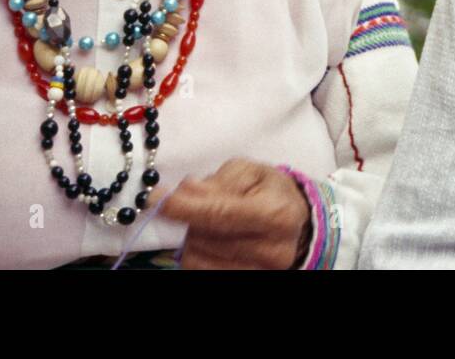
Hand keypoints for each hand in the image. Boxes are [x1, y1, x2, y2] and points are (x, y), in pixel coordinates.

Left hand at [150, 158, 312, 268]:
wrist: (298, 225)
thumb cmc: (272, 192)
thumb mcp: (251, 172)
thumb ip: (218, 181)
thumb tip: (183, 192)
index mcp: (275, 214)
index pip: (220, 214)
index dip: (184, 207)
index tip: (155, 198)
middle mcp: (270, 250)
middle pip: (204, 237)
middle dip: (192, 217)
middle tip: (203, 203)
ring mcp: (258, 273)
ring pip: (197, 258)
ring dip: (194, 237)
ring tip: (213, 223)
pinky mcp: (247, 282)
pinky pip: (201, 271)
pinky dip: (198, 254)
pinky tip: (211, 241)